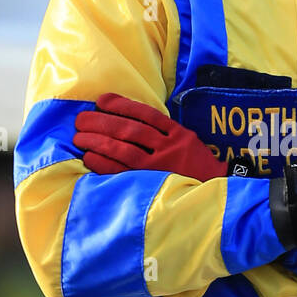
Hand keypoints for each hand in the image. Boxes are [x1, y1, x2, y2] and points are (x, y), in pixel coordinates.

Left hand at [73, 93, 227, 178]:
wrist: (216, 195)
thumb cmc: (196, 168)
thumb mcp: (188, 143)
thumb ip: (165, 132)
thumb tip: (129, 118)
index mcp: (179, 134)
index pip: (146, 114)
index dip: (121, 105)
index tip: (101, 101)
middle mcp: (170, 148)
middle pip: (131, 130)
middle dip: (102, 123)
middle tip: (81, 119)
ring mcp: (161, 167)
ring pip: (125, 149)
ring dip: (99, 141)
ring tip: (79, 137)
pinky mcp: (153, 185)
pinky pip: (124, 172)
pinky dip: (105, 163)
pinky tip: (90, 157)